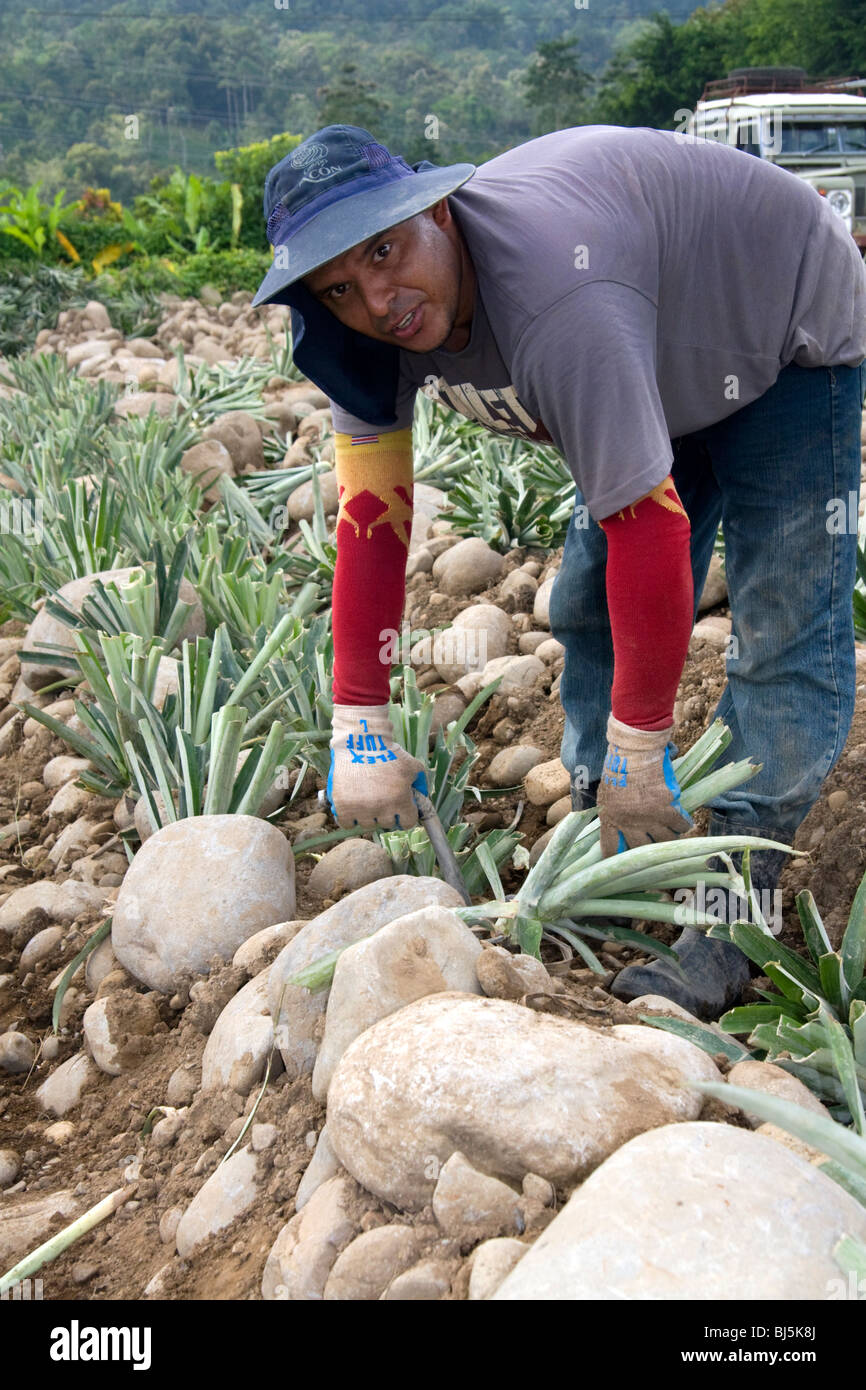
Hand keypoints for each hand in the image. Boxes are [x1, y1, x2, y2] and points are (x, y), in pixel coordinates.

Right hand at [327, 703, 428, 829]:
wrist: (360, 742)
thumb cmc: (388, 752)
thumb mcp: (413, 765)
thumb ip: (421, 784)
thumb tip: (421, 799)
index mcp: (400, 800)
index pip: (407, 823)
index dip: (405, 815)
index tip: (400, 809)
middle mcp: (382, 808)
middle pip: (387, 823)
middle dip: (387, 813)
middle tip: (382, 800)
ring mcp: (361, 809)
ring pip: (367, 824)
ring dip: (368, 816)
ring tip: (366, 800)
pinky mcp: (343, 806)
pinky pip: (347, 824)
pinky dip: (349, 819)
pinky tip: (352, 808)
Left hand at [596, 713, 692, 857]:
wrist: (633, 752)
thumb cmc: (618, 767)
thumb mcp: (606, 792)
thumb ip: (611, 810)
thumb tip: (617, 821)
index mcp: (610, 818)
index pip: (610, 847)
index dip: (616, 859)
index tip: (623, 866)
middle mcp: (628, 823)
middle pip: (641, 849)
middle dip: (649, 853)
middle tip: (656, 853)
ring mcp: (647, 817)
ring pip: (664, 840)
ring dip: (670, 839)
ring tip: (673, 837)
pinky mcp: (665, 808)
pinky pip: (679, 824)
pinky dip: (683, 825)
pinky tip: (685, 824)